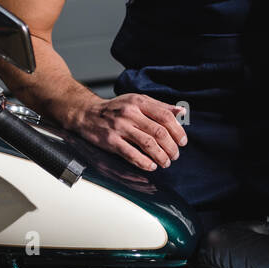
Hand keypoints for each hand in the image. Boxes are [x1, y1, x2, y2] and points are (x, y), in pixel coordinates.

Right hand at [72, 94, 187, 171]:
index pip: (165, 116)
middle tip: (175, 155)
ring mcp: (120, 127)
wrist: (86, 113)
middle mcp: (130, 113)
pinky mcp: (111, 141)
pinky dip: (144, 162)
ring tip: (166, 162)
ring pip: (148, 144)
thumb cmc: (115, 108)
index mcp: (139, 102)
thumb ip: (159, 106)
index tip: (183, 141)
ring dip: (161, 156)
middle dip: (171, 146)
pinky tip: (151, 166)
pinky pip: (131, 154)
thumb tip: (181, 112)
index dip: (178, 130)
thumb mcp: (137, 101)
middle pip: (159, 132)